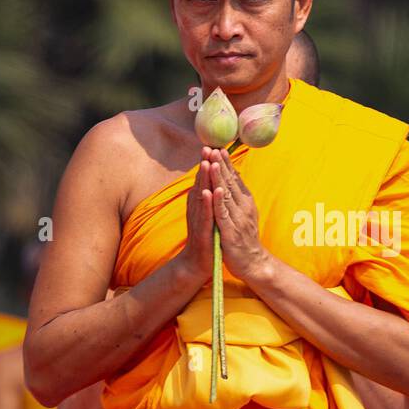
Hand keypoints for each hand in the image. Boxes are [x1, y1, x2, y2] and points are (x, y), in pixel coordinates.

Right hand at [175, 148, 215, 287]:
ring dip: (203, 179)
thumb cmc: (206, 236)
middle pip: (200, 183)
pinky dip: (206, 203)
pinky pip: (205, 215)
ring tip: (206, 163)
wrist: (198, 262)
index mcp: (199, 203)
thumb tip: (212, 181)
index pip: (204, 179)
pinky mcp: (202, 231)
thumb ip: (209, 198)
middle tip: (207, 147)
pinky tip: (209, 192)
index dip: (207, 163)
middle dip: (204, 165)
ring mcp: (198, 219)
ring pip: (201, 195)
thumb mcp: (209, 213)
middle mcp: (196, 208)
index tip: (211, 145)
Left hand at [205, 145, 269, 282]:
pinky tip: (215, 190)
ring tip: (214, 161)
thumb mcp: (243, 214)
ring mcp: (237, 219)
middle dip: (222, 164)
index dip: (227, 164)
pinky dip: (219, 201)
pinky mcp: (230, 232)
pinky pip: (223, 214)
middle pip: (231, 182)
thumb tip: (232, 180)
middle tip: (214, 148)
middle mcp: (243, 208)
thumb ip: (238, 198)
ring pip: (226, 194)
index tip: (219, 148)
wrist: (253, 264)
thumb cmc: (245, 239)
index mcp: (246, 202)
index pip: (235, 179)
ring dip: (219, 177)